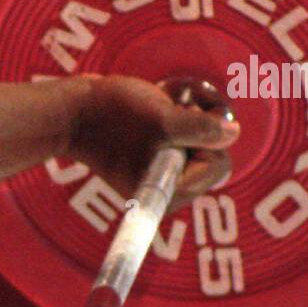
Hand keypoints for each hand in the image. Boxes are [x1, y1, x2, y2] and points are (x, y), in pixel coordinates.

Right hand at [62, 75, 239, 211]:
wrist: (73, 112)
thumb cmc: (112, 117)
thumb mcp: (163, 120)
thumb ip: (202, 130)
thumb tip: (233, 133)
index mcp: (168, 194)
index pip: (217, 165)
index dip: (203, 139)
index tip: (174, 126)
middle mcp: (166, 194)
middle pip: (212, 159)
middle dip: (199, 132)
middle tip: (169, 114)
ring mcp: (160, 180)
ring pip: (201, 149)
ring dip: (188, 124)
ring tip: (159, 114)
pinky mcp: (154, 163)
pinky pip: (186, 145)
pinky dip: (178, 125)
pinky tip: (156, 116)